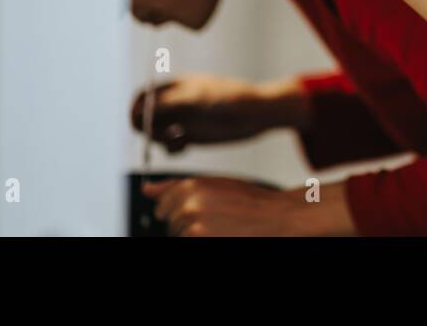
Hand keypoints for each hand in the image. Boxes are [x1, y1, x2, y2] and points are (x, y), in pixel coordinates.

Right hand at [129, 73, 308, 151]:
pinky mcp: (192, 136)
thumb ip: (169, 103)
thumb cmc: (231, 98)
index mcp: (176, 86)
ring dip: (159, 139)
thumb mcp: (198, 98)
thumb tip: (140, 109)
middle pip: (145, 116)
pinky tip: (185, 146)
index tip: (138, 121)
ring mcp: (183, 120)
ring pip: (156, 132)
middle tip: (160, 134)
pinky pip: (170, 145)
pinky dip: (171, 149)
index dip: (136, 108)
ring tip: (178, 138)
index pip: (144, 95)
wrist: (257, 114)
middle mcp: (176, 103)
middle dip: (146, 127)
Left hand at [142, 176, 354, 235]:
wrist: (280, 217)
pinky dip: (202, 240)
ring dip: (195, 236)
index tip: (202, 213)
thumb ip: (175, 187)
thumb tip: (147, 190)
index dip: (180, 212)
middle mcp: (187, 204)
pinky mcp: (199, 239)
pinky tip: (222, 235)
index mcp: (189, 186)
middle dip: (187, 225)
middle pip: (169, 225)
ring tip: (222, 229)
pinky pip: (186, 242)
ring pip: (178, 236)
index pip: (162, 207)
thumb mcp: (214, 185)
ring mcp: (192, 225)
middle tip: (218, 221)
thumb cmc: (251, 202)